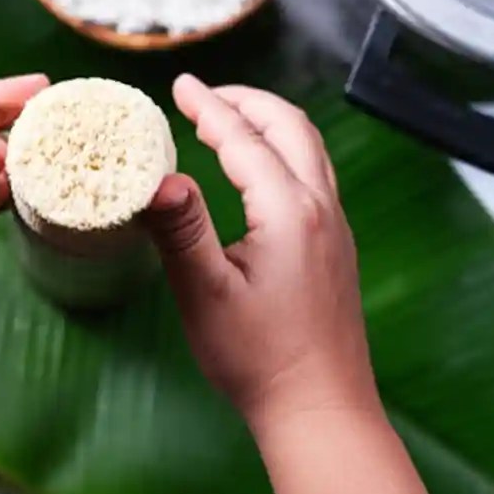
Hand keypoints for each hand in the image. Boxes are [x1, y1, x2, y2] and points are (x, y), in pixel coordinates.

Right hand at [145, 75, 377, 425]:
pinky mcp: (336, 248)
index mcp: (289, 212)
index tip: (180, 84)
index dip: (208, 107)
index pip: (244, 140)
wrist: (320, 409)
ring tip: (228, 119)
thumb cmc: (259, 359)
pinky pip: (314, 175)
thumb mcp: (206, 294)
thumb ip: (182, 230)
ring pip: (308, 148)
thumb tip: (157, 179)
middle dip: (246, 101)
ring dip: (269, 122)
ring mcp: (335, 228)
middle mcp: (321, 209)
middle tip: (203, 95)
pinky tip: (259, 171)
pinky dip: (283, 150)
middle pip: (289, 127)